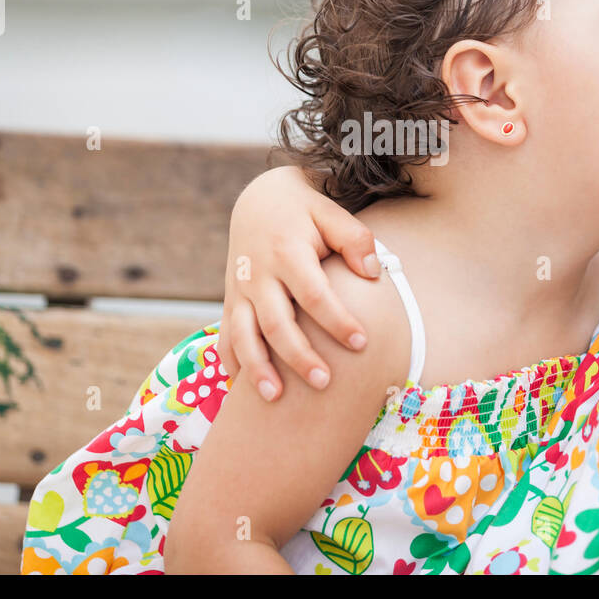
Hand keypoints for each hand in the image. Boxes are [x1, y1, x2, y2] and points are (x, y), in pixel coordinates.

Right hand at [219, 165, 381, 399]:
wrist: (258, 200)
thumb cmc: (304, 212)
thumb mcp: (331, 213)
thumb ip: (355, 239)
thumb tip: (372, 272)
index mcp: (286, 250)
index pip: (313, 294)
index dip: (337, 321)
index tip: (362, 343)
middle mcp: (258, 273)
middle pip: (276, 323)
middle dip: (298, 356)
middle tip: (324, 383)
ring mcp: (240, 289)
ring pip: (243, 335)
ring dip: (257, 368)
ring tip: (275, 398)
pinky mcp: (230, 300)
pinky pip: (225, 336)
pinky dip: (232, 363)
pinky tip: (242, 391)